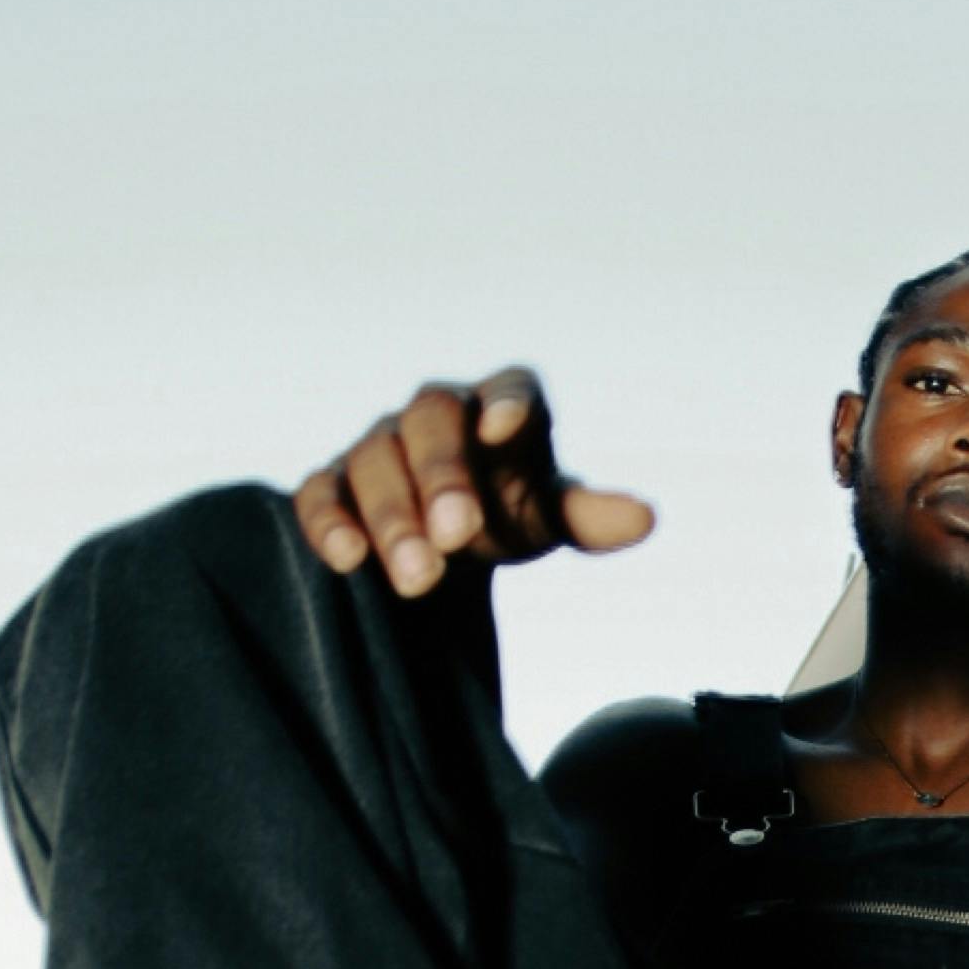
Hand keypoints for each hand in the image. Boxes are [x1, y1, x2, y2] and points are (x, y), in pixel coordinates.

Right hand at [292, 371, 653, 596]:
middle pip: (432, 419)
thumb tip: (646, 519)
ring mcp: (379, 444)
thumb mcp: (549, 519)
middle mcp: (435, 415)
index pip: (509, 390)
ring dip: (395, 518)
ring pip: (376, 459)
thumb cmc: (505, 516)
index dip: (507, 403)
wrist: (442, 546)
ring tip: (420, 579)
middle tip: (457, 537)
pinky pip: (322, 491)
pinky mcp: (334, 483)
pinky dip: (330, 522)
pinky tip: (348, 559)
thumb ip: (589, 516)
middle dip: (443, 476)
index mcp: (500, 409)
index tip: (506, 428)